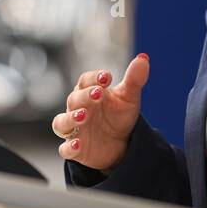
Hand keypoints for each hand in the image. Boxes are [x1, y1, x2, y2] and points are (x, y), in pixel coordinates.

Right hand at [53, 53, 148, 171]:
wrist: (121, 144)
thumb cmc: (119, 116)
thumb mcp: (129, 98)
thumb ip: (134, 79)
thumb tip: (144, 57)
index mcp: (89, 92)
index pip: (85, 81)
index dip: (94, 77)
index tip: (107, 77)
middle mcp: (77, 109)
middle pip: (74, 99)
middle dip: (85, 96)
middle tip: (99, 93)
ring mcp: (74, 129)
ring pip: (62, 122)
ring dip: (71, 118)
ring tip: (84, 115)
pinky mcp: (76, 150)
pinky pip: (65, 149)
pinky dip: (69, 147)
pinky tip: (77, 145)